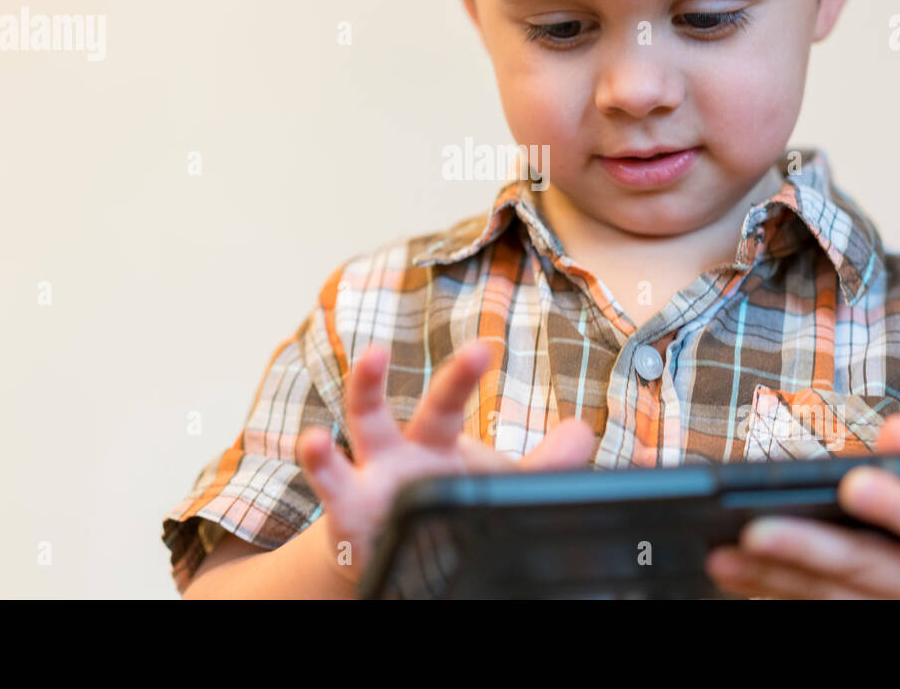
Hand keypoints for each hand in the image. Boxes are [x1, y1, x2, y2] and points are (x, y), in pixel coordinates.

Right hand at [296, 340, 596, 584]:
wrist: (382, 555)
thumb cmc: (438, 507)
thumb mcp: (489, 488)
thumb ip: (542, 467)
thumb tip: (584, 433)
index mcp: (440, 441)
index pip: (454, 398)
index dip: (467, 371)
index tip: (489, 343)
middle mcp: (406, 448)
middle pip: (435, 408)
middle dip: (458, 379)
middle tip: (482, 348)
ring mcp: (374, 472)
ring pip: (368, 423)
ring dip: (368, 388)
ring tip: (374, 356)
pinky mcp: (346, 506)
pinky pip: (331, 481)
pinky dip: (321, 460)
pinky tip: (315, 439)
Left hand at [705, 413, 899, 598]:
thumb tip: (897, 428)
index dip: (895, 505)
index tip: (853, 484)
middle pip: (865, 566)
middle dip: (807, 548)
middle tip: (754, 531)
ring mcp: (898, 614)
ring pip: (829, 597)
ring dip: (771, 577)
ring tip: (722, 555)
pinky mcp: (867, 628)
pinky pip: (814, 612)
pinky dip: (770, 591)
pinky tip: (732, 574)